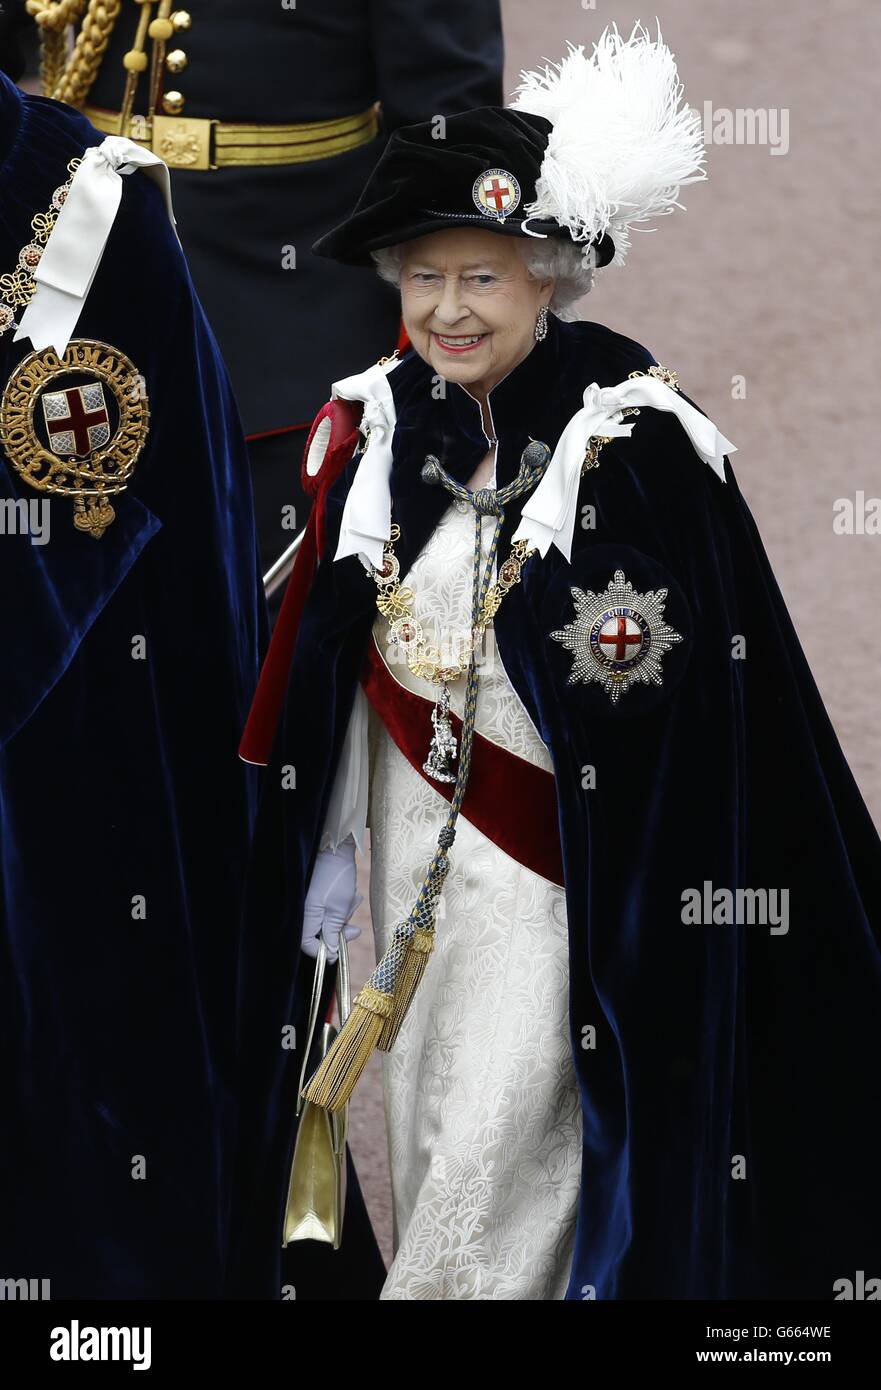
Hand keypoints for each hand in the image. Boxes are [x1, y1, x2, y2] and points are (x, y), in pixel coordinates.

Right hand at [301, 835, 362, 964]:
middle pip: (321, 933)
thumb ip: (333, 933)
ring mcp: (311, 902)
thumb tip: (329, 953)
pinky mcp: (319, 894)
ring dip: (344, 913)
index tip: (339, 953)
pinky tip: (350, 893)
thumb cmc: (336, 878)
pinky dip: (343, 904)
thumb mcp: (338, 909)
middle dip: (340, 929)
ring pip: (329, 919)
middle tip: (355, 928)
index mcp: (304, 916)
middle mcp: (304, 910)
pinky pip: (331, 907)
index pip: (307, 944)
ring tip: (352, 899)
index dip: (323, 951)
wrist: (336, 847)